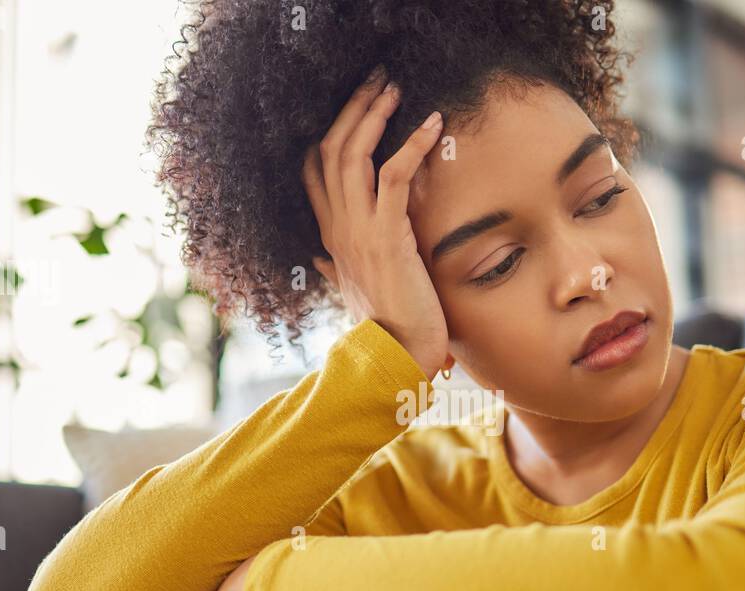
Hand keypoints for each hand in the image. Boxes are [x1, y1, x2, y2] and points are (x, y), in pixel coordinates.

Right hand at [302, 65, 448, 379]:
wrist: (398, 357)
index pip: (314, 171)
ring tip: (394, 88)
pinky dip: (410, 144)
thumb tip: (322, 260)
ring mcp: (358, 230)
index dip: (329, 133)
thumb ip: (338, 268)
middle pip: (330, 149)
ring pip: (351, 154)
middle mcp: (338, 227)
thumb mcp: (356, 291)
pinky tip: (430, 123)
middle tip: (377, 80)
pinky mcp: (386, 236)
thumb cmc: (387, 326)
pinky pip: (391, 175)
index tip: (355, 107)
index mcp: (332, 236)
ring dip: (373, 114)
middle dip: (351, 108)